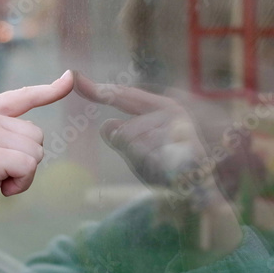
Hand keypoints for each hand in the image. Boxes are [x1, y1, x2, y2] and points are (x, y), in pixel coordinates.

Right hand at [0, 70, 74, 272]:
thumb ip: (6, 132)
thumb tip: (34, 131)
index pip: (23, 96)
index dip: (50, 90)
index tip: (70, 78)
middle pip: (36, 133)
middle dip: (26, 158)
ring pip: (36, 151)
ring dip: (24, 173)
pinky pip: (30, 166)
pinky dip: (22, 183)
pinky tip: (2, 189)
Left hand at [73, 71, 241, 260]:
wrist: (201, 195)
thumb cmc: (167, 171)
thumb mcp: (137, 154)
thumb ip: (121, 138)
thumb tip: (106, 124)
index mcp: (160, 106)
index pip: (123, 96)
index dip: (97, 89)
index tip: (72, 76)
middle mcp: (172, 111)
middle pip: (125, 132)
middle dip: (133, 154)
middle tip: (152, 160)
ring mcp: (181, 128)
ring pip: (135, 147)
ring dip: (145, 164)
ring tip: (166, 169)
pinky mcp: (190, 146)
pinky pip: (153, 159)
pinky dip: (158, 169)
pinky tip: (170, 171)